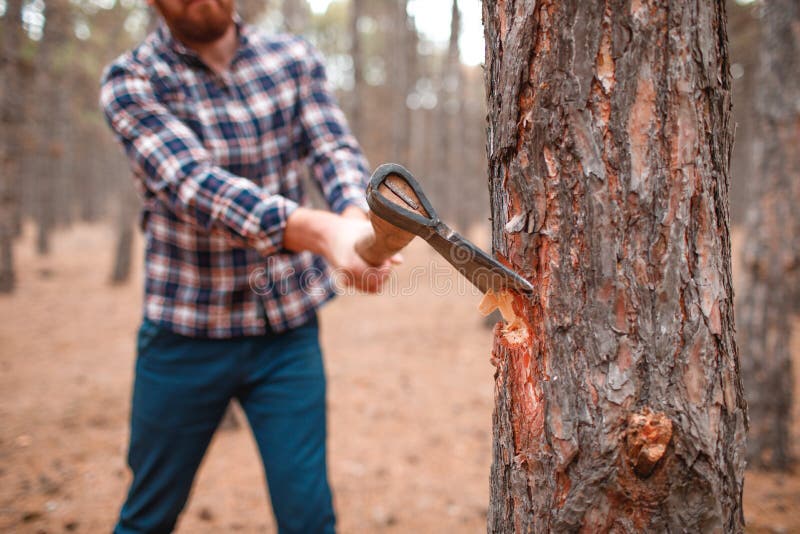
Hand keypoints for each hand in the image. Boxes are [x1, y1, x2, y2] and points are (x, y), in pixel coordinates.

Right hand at [284, 207, 398, 292]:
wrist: (326, 234)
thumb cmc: (349, 229)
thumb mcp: (367, 231)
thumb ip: (383, 243)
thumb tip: (400, 262)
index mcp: (350, 265)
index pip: (374, 278)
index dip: (385, 269)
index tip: (386, 258)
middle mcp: (347, 276)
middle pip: (375, 286)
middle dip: (384, 274)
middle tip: (385, 260)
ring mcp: (347, 280)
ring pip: (371, 289)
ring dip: (380, 278)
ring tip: (380, 263)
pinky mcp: (347, 282)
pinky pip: (365, 287)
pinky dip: (372, 280)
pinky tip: (373, 266)